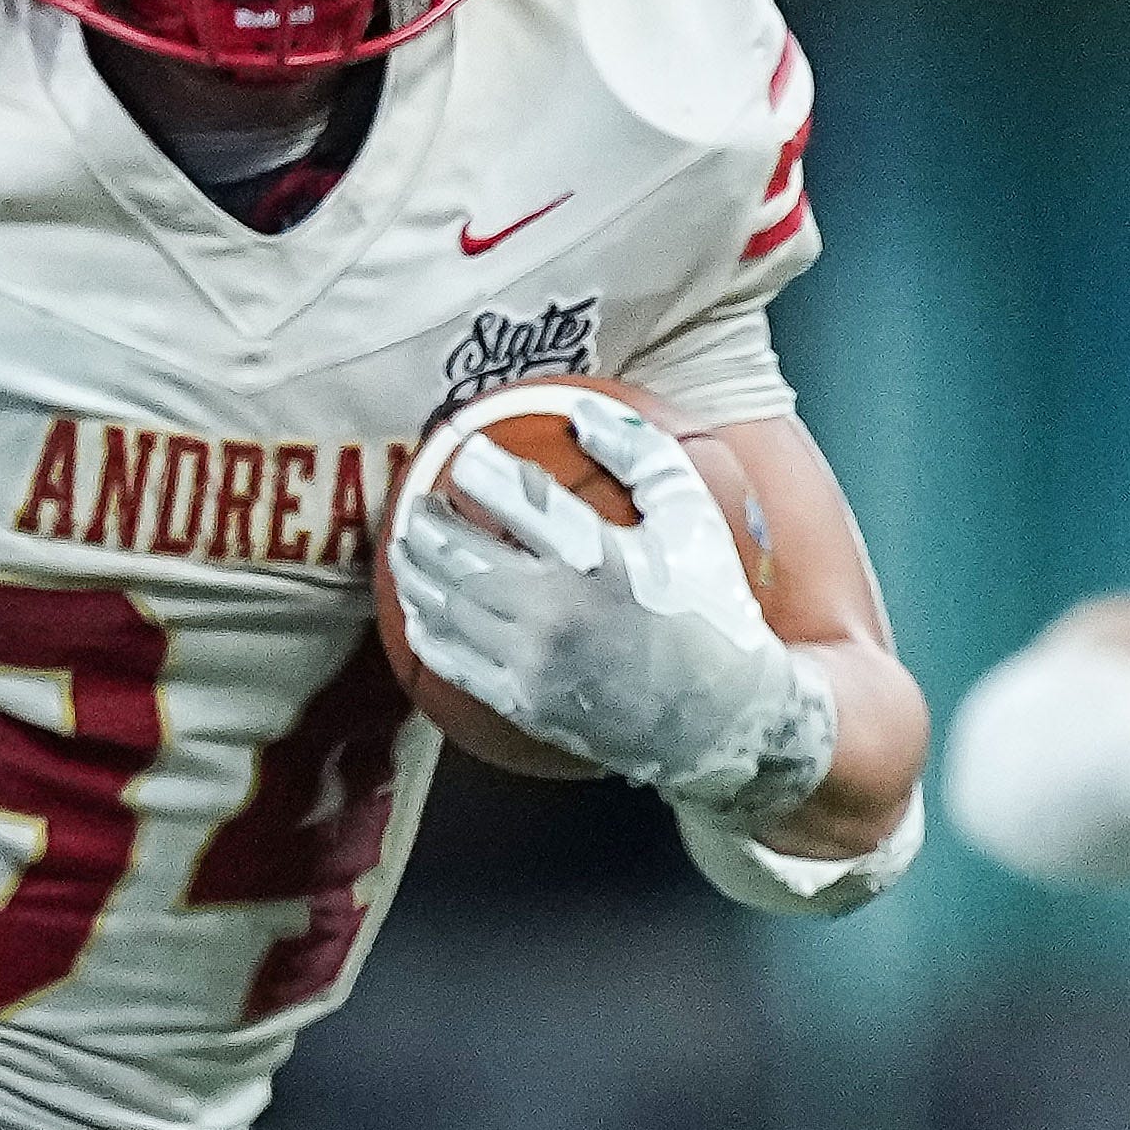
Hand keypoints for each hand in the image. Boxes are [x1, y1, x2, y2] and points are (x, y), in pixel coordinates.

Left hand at [390, 391, 825, 826]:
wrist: (723, 716)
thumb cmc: (713, 607)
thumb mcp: (692, 518)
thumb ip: (640, 456)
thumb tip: (582, 412)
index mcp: (597, 559)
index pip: (517, 500)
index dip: (480, 472)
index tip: (467, 457)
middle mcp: (556, 611)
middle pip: (463, 555)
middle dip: (429, 523)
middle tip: (419, 503)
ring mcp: (533, 661)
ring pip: (448, 607)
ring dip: (416, 572)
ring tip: (406, 546)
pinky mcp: (524, 701)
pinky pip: (455, 661)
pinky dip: (428, 629)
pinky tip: (419, 609)